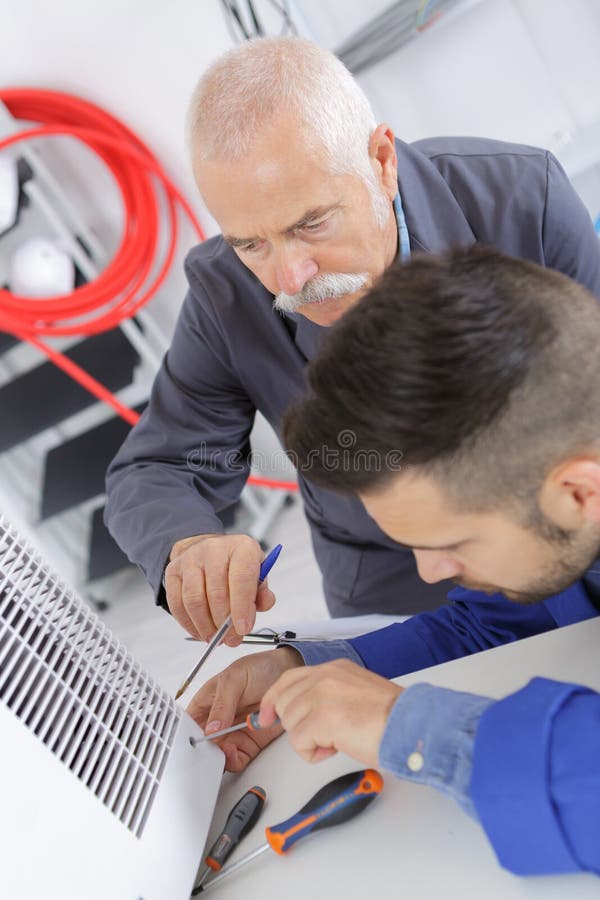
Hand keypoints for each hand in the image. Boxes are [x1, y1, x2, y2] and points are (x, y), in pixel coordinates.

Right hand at [164, 533, 275, 642]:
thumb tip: (264, 604)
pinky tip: (201, 631)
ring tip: (216, 638)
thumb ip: (262, 593)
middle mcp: (214, 549)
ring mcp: (191, 559)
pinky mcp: (173, 571)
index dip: (242, 606)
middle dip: (224, 623)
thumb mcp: (258, 575)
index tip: (243, 628)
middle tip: (232, 639)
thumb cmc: (237, 566)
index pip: (241, 577)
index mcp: (242, 547)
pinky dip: (189, 624)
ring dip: (206, 626)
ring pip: (194, 600)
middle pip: (216, 592)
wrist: (209, 551)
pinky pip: (177, 604)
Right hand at [186, 646, 302, 770]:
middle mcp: (217, 721)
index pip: (188, 723)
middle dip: (203, 752)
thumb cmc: (258, 668)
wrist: (287, 672)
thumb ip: (222, 703)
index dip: (185, 735)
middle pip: (202, 745)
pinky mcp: (248, 743)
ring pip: (217, 755)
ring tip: (223, 751)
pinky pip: (236, 759)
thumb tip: (211, 727)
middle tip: (208, 752)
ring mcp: (232, 733)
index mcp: (206, 703)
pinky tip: (233, 754)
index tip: (191, 742)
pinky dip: (233, 761)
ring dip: (218, 758)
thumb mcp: (235, 678)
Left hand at [259, 659, 402, 765]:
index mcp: (335, 669)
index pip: (288, 679)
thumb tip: (311, 714)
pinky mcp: (323, 717)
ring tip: (336, 740)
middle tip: (323, 736)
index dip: (272, 700)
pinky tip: (336, 748)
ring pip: (290, 723)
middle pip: (283, 703)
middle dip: (297, 725)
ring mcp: (323, 694)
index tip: (265, 717)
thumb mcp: (357, 693)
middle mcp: (326, 676)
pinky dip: (313, 753)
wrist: (412, 725)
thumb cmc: (392, 718)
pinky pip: (299, 742)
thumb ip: (330, 696)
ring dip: (309, 740)